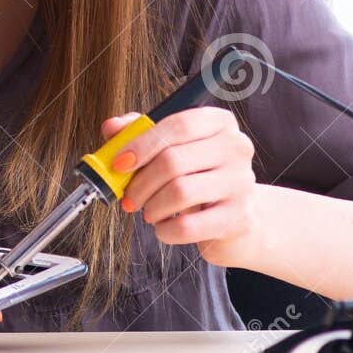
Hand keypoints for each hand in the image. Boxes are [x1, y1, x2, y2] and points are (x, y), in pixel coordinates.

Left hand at [101, 107, 257, 266]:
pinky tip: (163, 227)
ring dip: (152, 207)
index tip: (119, 164)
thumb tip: (111, 127)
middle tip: (128, 198)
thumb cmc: (197, 175)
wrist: (235, 215)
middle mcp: (236, 148)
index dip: (142, 144)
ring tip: (148, 211)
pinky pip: (189, 226)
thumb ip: (139, 133)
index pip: (178, 126)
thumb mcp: (172, 148)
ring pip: (180, 192)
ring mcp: (241, 183)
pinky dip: (166, 230)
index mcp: (219, 122)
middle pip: (174, 161)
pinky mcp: (238, 218)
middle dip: (141, 183)